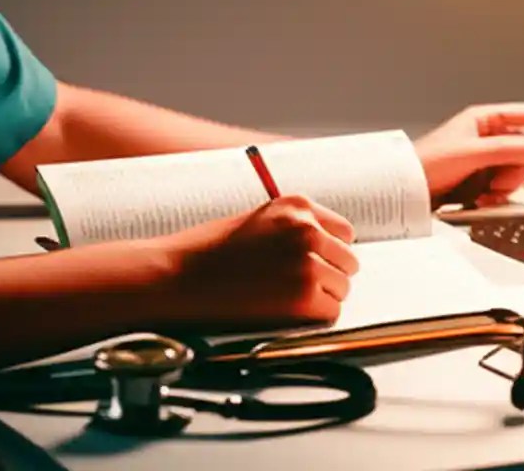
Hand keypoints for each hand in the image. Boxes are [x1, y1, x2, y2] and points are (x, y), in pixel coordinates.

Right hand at [156, 195, 359, 325]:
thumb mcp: (257, 222)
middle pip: (348, 261)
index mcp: (297, 206)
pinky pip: (331, 312)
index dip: (329, 251)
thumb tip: (328, 250)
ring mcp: (308, 263)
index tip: (314, 263)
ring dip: (321, 298)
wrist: (175, 277)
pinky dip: (313, 318)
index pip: (344, 232)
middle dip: (329, 275)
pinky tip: (284, 312)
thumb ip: (294, 229)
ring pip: (342, 288)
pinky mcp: (303, 297)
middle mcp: (308, 229)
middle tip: (296, 286)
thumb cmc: (208, 252)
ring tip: (284, 299)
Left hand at [416, 103, 523, 208]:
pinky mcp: (482, 177)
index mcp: (484, 119)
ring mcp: (486, 157)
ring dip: (509, 184)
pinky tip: (484, 198)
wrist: (407, 189)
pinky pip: (505, 185)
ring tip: (490, 192)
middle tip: (505, 180)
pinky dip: (499, 194)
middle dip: (521, 166)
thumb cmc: (427, 163)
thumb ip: (508, 149)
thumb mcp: (472, 153)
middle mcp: (488, 136)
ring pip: (518, 169)